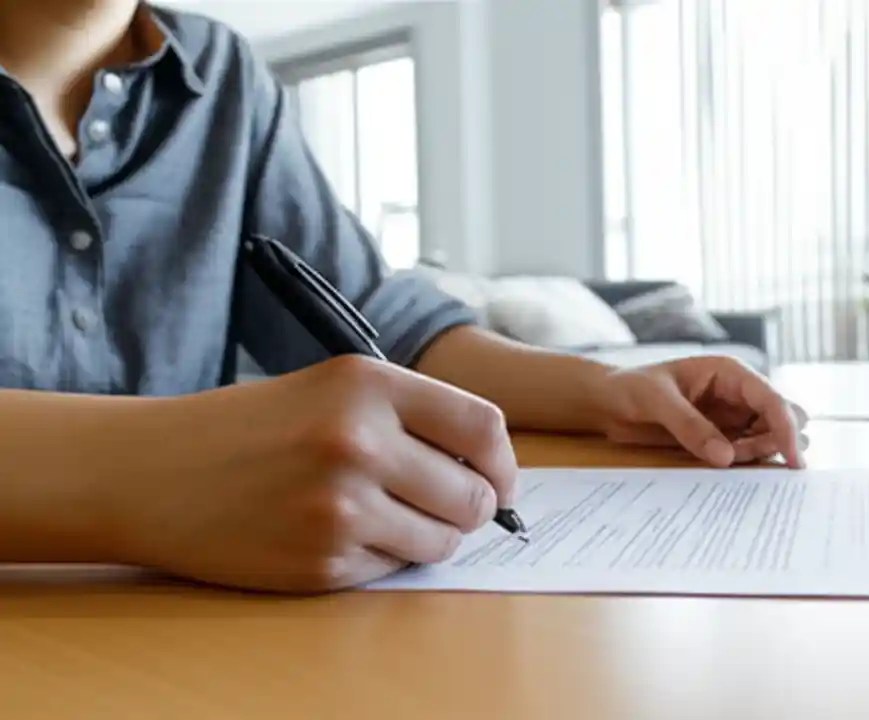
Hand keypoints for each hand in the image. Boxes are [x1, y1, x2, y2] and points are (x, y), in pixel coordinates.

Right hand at [102, 356, 516, 592]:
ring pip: (441, 541)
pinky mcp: (321, 561)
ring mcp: (339, 507)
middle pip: (473, 496)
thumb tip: (490, 470)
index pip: (483, 428)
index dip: (502, 463)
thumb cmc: (250, 427)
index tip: (498, 481)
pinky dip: (380, 557)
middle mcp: (359, 441)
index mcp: (368, 384)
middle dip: (471, 508)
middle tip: (444, 506)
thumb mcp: (333, 388)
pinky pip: (392, 568)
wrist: (152, 471)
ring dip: (430, 537)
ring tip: (385, 517)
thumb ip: (412, 416)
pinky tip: (336, 533)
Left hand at [590, 356, 807, 467]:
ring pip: (769, 438)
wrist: (610, 404)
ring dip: (759, 454)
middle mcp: (739, 394)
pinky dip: (747, 463)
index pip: (772, 399)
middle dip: (773, 442)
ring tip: (722, 458)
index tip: (794, 460)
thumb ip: (689, 425)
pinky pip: (749, 453)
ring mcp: (734, 417)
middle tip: (739, 457)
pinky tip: (724, 466)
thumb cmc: (631, 388)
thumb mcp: (656, 400)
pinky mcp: (724, 438)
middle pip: (782, 419)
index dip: (787, 428)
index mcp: (730, 373)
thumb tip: (726, 457)